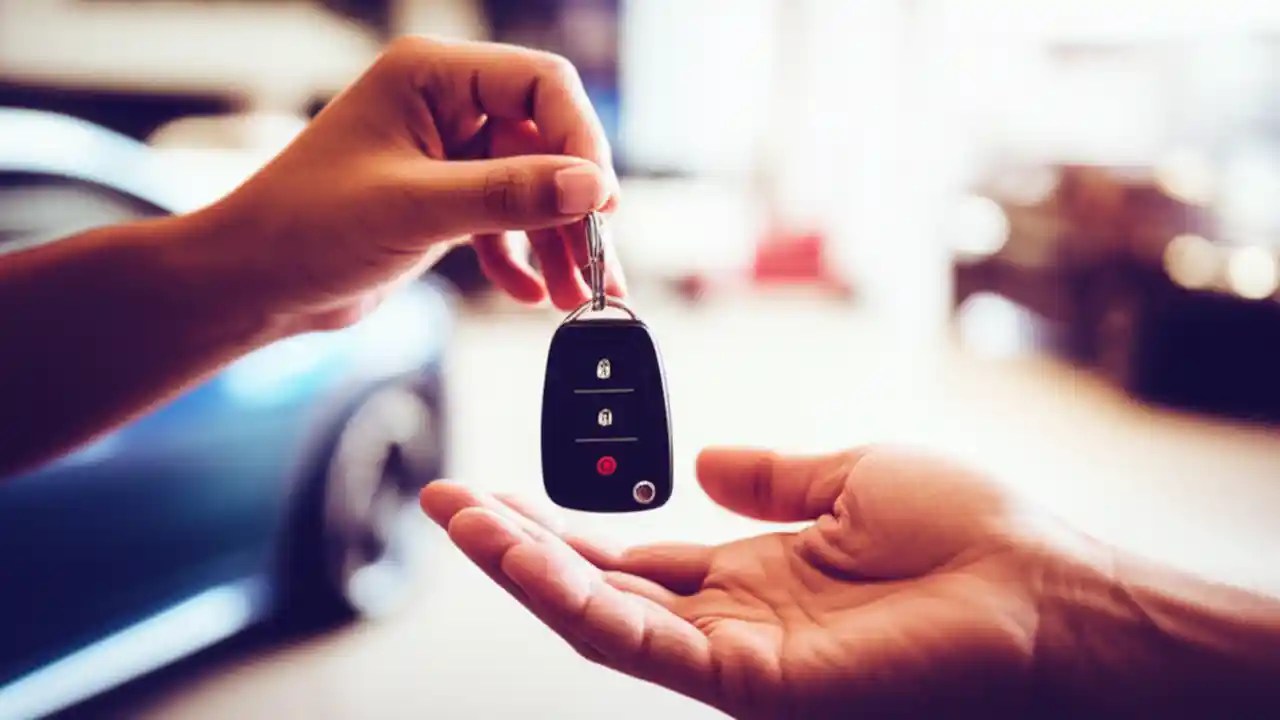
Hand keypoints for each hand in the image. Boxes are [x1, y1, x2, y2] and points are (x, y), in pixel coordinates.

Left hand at [189, 36, 622, 333]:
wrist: (251, 283)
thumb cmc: (305, 227)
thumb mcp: (416, 209)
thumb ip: (509, 195)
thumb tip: (592, 188)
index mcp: (431, 76)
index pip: (541, 85)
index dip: (582, 141)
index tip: (603, 203)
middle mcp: (444, 105)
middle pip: (546, 143)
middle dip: (574, 209)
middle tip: (602, 264)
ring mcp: (445, 154)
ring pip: (531, 188)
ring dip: (556, 242)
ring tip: (577, 296)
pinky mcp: (441, 200)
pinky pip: (503, 220)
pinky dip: (518, 257)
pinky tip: (528, 295)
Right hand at [420, 447, 1101, 717]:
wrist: (1046, 594)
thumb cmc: (970, 538)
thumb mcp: (849, 478)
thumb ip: (771, 476)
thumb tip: (708, 459)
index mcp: (755, 576)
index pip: (634, 558)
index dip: (564, 530)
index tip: (503, 490)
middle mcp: (733, 624)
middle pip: (600, 590)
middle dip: (519, 549)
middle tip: (447, 501)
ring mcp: (738, 660)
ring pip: (602, 621)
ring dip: (525, 571)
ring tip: (458, 519)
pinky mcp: (752, 683)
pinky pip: (643, 642)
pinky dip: (575, 599)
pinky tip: (523, 555)